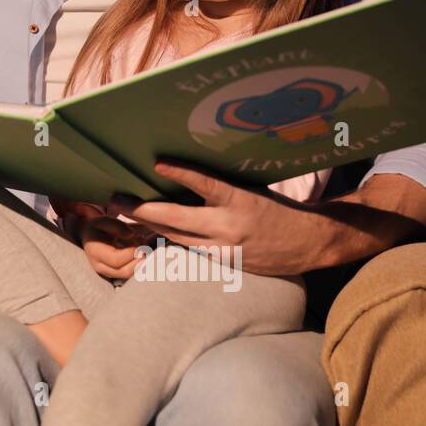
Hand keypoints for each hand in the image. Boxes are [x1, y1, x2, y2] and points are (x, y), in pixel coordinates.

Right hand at [52, 195, 157, 280]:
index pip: (116, 260)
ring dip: (141, 262)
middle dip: (139, 259)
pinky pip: (131, 274)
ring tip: (142, 247)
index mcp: (95, 252)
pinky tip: (140, 252)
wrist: (90, 237)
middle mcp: (100, 267)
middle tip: (144, 245)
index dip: (132, 251)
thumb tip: (132, 235)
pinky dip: (139, 264)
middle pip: (125, 272)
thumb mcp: (104, 221)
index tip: (139, 239)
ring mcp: (108, 273)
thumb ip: (118, 226)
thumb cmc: (98, 228)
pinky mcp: (115, 275)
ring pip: (130, 275)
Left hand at [113, 157, 327, 275]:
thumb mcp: (251, 188)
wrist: (309, 242)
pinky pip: (189, 250)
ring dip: (148, 226)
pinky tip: (148, 232)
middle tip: (116, 200)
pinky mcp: (225, 263)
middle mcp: (229, 226)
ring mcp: (225, 249)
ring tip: (124, 213)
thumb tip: (184, 171)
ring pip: (176, 237)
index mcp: (240, 200)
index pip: (205, 183)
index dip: (181, 172)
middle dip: (143, 209)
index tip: (157, 163)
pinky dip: (169, 240)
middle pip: (177, 219)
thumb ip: (221, 186)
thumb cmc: (276, 207)